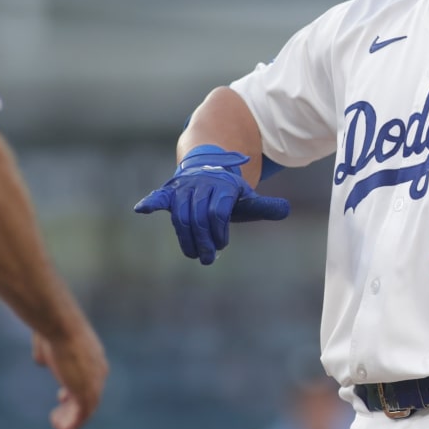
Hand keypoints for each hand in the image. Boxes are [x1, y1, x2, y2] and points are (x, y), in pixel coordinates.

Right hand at [32, 324, 107, 428]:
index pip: (90, 380)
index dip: (75, 391)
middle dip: (74, 407)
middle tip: (57, 413)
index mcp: (93, 357)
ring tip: (57, 423)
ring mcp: (95, 382)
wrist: (60, 326)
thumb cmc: (52, 329)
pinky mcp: (87, 392)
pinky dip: (72, 425)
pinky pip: (82, 416)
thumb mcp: (49, 342)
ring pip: (87, 409)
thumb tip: (41, 362)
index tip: (61, 397)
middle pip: (91, 396)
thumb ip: (47, 354)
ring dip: (72, 419)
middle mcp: (98, 370)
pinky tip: (60, 427)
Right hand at [132, 145, 290, 263]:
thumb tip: (286, 210)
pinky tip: (142, 209)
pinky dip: (151, 202)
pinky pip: (159, 196)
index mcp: (222, 186)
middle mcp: (201, 185)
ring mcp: (184, 188)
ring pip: (181, 216)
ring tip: (194, 254)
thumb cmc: (229, 193)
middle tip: (208, 259)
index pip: (217, 212)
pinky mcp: (170, 192)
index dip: (219, 231)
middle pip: (198, 217)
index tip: (222, 244)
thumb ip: (264, 207)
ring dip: (186, 238)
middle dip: (204, 240)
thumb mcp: (247, 199)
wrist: (209, 169)